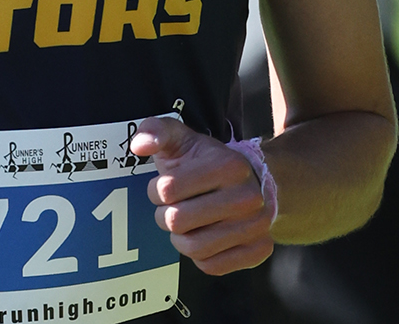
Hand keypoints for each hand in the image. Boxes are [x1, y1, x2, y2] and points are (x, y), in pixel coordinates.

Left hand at [131, 119, 272, 274]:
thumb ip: (156, 132)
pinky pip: (212, 266)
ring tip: (189, 223)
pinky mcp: (259, 249)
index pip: (167, 190)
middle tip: (176, 206)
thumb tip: (140, 145)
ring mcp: (257, 225)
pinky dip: (201, 256)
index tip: (166, 186)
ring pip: (193, 248)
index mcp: (228, 165)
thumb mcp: (182, 139)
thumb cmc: (209, 163)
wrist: (256, 181)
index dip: (157, 190)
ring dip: (181, 238)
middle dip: (166, 215)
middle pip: (176, 221)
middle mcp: (248, 196)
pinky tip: (206, 236)